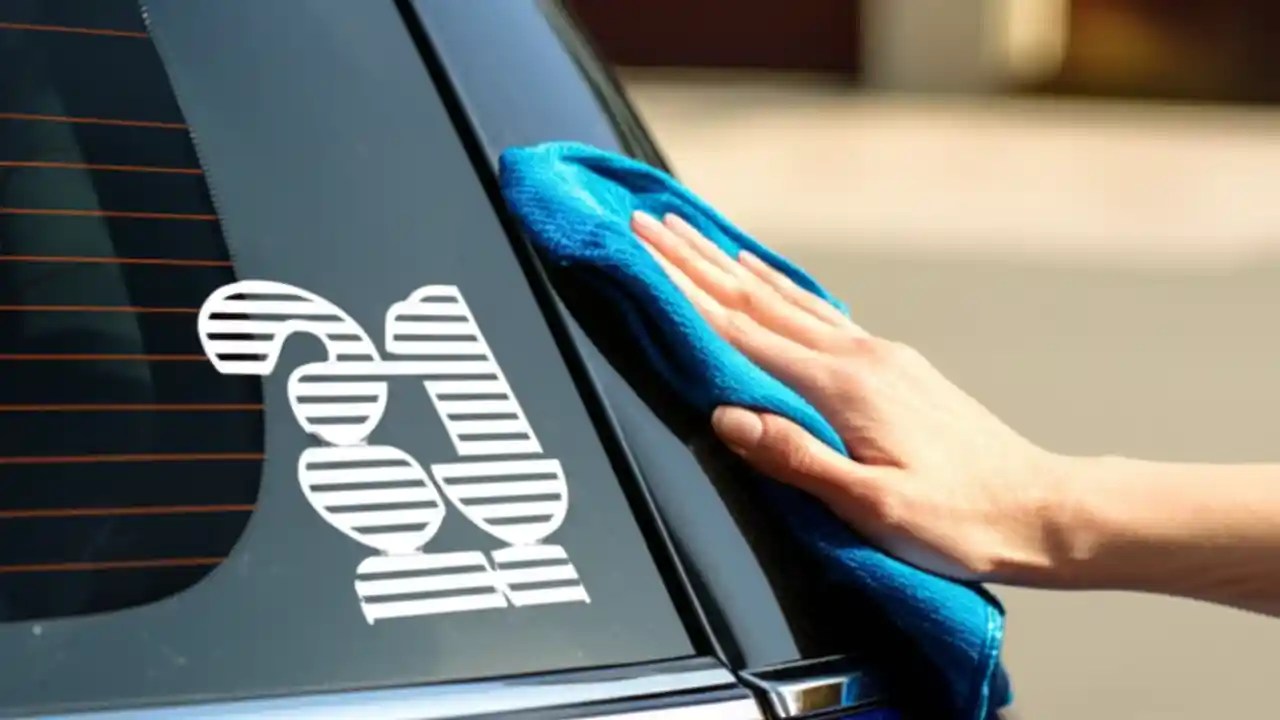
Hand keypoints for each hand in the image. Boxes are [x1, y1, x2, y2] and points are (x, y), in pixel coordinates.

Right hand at [631, 211, 1075, 583]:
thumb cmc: (959, 519)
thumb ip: (796, 458)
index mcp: (843, 387)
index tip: (643, 249)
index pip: (741, 331)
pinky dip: (779, 286)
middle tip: (647, 222)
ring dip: (730, 264)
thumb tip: (726, 417)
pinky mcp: (892, 365)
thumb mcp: (873, 505)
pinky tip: (764, 275)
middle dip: (694, 259)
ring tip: (690, 234)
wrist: (1040, 508)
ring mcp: (877, 355)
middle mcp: (857, 356)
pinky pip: (818, 311)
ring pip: (785, 297)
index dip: (684, 289)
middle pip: (755, 299)